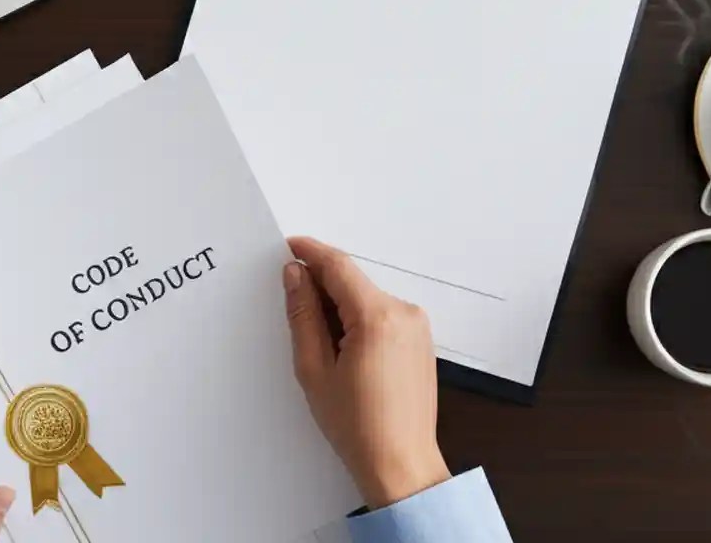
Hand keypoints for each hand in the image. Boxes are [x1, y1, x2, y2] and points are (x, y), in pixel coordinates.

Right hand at [284, 237, 450, 508]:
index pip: (338, 266)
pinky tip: (345, 349)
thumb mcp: (315, 368)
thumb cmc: (357, 425)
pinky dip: (360, 319)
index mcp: (378, 317)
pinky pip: (384, 314)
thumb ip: (303, 315)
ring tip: (319, 340)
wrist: (402, 464)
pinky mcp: (422, 339)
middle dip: (322, 284)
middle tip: (292, 301)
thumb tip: (295, 275)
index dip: (310, 252)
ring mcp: (418, 325)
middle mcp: (404, 312)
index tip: (288, 247)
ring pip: (368, 297)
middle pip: (354, 281)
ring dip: (341, 304)